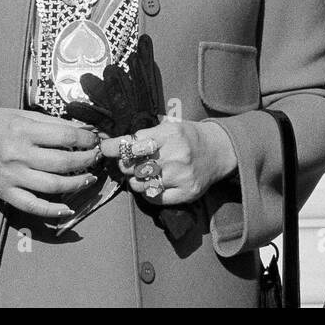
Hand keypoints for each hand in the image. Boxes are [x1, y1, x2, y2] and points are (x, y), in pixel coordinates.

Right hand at [0, 108, 101, 219]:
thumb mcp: (25, 115)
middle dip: (86, 160)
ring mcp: (11, 176)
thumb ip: (54, 123)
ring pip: (52, 186)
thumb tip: (85, 130)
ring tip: (90, 178)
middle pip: (62, 162)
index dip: (86, 139)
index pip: (65, 136)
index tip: (96, 140)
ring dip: (77, 183)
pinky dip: (51, 211)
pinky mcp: (4, 193)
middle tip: (97, 157)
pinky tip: (68, 209)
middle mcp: (18, 155)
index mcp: (24, 131)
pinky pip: (31, 206)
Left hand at [100, 118, 237, 206]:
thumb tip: (114, 144)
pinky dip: (147, 193)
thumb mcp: (170, 127)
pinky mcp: (187, 192)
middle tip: (128, 163)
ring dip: (134, 181)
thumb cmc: (190, 137)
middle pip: (133, 165)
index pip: (133, 143)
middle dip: (125, 165)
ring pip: (141, 184)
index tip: (104, 148)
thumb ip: (146, 135)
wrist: (220, 150)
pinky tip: (152, 185)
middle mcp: (176, 154)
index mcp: (170, 134)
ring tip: (141, 175)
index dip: (114, 147)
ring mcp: (182, 175)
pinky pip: (155, 198)